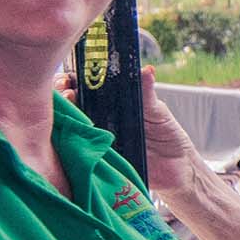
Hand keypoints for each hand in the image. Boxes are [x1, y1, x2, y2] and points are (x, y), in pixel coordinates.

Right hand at [55, 66, 209, 202]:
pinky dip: (71, 143)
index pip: (83, 87)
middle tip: (67, 93)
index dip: (71, 80)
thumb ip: (147, 93)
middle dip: (62, 95)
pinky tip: (71, 136)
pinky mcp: (98, 159)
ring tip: (69, 107)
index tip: (69, 78)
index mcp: (110, 103)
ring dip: (63, 117)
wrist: (177, 168)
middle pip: (69, 104)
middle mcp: (99, 119)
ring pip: (70, 126)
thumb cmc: (168, 135)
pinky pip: (79, 151)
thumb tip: (147, 70)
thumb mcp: (158, 111)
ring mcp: (96, 139)